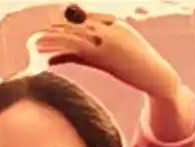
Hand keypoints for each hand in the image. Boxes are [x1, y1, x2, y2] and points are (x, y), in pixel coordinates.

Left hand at [35, 9, 180, 98]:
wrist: (158, 78)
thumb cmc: (137, 68)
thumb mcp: (115, 56)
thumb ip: (93, 51)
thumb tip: (67, 55)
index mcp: (115, 24)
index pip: (85, 19)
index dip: (64, 24)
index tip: (47, 30)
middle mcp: (111, 27)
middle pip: (77, 24)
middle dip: (56, 30)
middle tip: (36, 37)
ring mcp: (109, 39)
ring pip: (76, 35)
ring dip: (54, 39)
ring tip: (36, 44)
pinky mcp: (107, 55)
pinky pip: (80, 51)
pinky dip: (63, 53)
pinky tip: (49, 59)